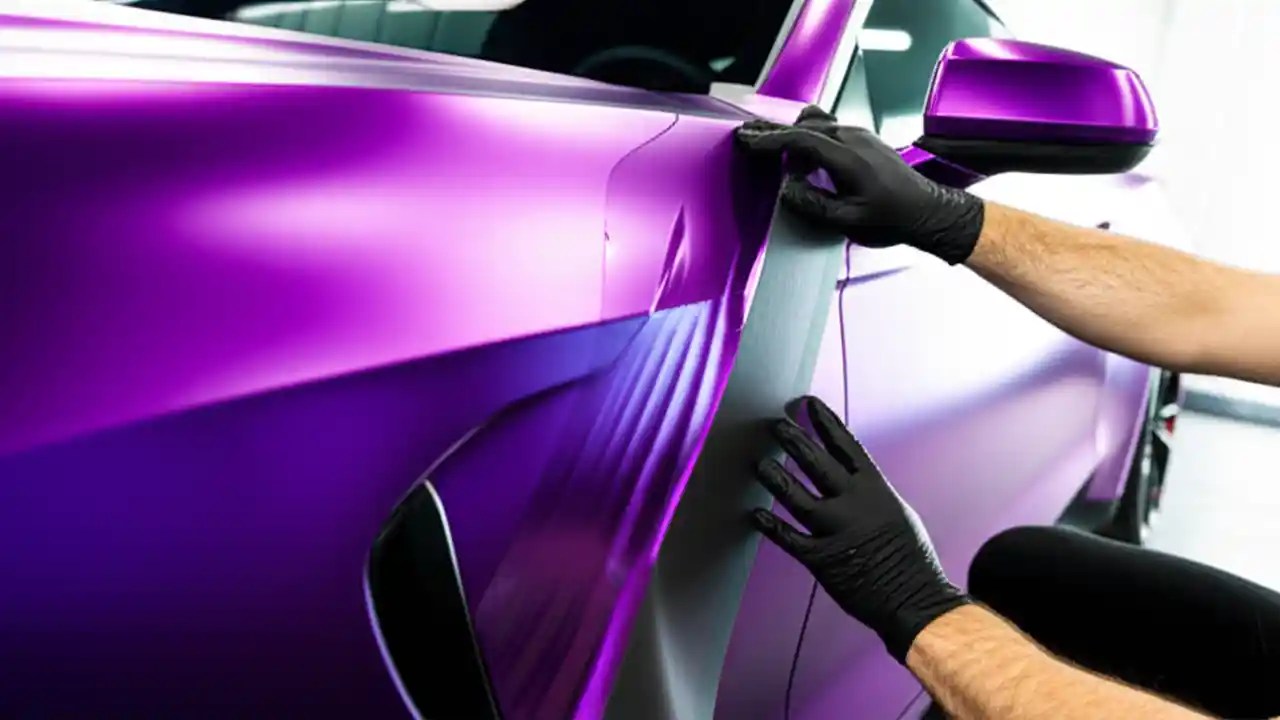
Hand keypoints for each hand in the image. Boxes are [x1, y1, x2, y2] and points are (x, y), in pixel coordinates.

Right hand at [735, 106, 985, 264]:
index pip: (799, 140)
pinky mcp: (864, 140)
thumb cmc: (892, 219)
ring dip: (790, 132)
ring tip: (767, 143)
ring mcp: (860, 135)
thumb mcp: (847, 221)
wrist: (927, 210)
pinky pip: (828, 129)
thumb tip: (787, 190)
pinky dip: (807, 136)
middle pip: (804, 126)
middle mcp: (853, 138)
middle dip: (772, 131)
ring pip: (816, 124)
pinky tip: (799, 152)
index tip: (746, 141)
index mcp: (847, 157)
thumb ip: (812, 205)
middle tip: (746, 136)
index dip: (769, 141)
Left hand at [752, 396, 969, 661]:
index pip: (846, 445)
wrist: (916, 600)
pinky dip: (770, 526)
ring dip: (776, 477)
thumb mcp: (897, 512)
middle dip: (794, 440)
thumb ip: (869, 492)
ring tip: (759, 463)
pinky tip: (755, 515)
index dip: (825, 422)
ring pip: (796, 497)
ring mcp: (837, 531)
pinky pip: (789, 538)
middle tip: (776, 425)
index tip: (808, 403)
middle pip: (816, 462)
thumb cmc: (910, 559)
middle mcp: (855, 504)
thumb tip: (847, 475)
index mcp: (876, 489)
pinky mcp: (822, 559)